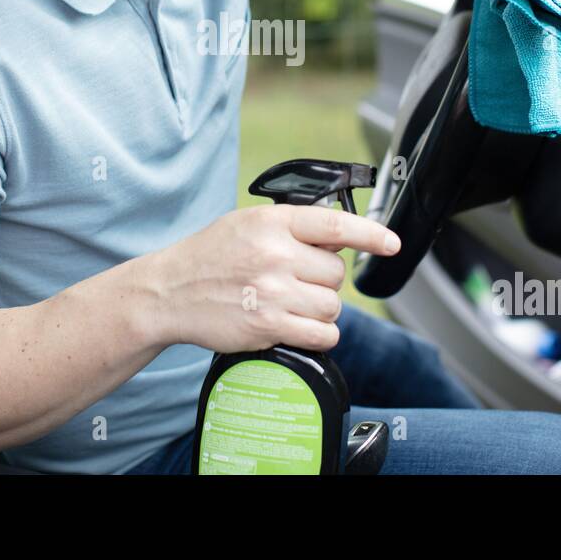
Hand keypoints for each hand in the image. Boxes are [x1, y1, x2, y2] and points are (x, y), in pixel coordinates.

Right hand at [146, 205, 399, 353]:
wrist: (169, 292)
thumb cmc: (210, 256)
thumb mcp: (247, 224)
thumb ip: (292, 228)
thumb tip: (339, 239)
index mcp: (272, 223)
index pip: (335, 225)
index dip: (371, 234)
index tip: (391, 243)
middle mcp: (275, 255)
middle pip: (336, 274)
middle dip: (323, 281)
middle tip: (296, 281)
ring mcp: (273, 293)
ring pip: (331, 306)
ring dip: (319, 309)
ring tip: (289, 303)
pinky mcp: (268, 327)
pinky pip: (322, 335)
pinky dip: (317, 334)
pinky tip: (297, 326)